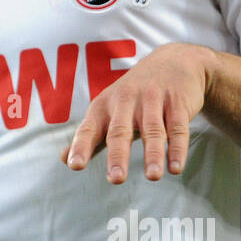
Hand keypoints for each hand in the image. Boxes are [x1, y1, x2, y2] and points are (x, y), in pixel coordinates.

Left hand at [60, 43, 215, 182]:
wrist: (174, 61)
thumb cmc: (134, 95)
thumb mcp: (108, 108)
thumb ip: (90, 136)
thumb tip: (63, 159)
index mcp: (104, 105)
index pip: (89, 128)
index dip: (81, 147)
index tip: (75, 166)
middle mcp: (126, 101)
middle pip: (120, 131)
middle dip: (118, 156)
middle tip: (116, 179)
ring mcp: (153, 100)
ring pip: (152, 130)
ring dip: (153, 154)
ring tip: (152, 177)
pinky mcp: (177, 103)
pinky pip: (177, 128)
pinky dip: (177, 148)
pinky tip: (175, 168)